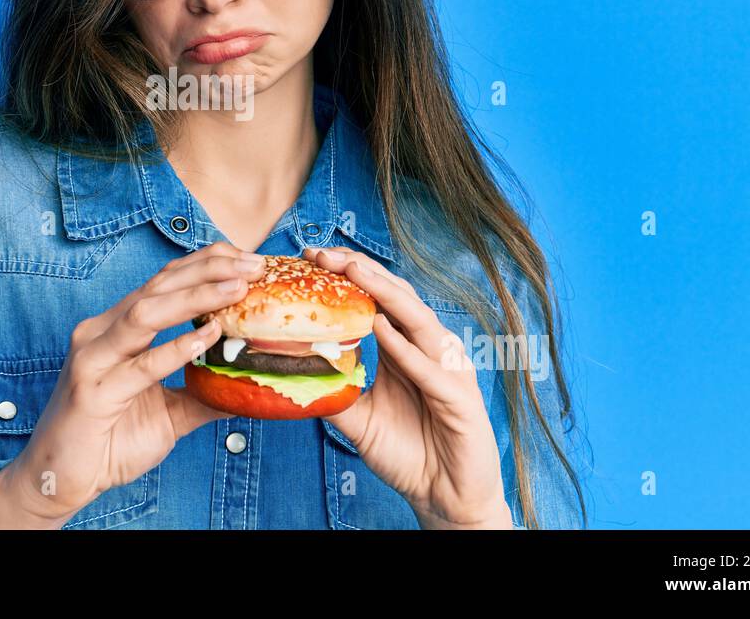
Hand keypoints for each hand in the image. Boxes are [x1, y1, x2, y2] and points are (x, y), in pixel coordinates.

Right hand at [0, 242, 265, 526]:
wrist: (58, 481)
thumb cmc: (108, 442)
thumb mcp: (169, 414)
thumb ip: (204, 395)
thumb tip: (250, 387)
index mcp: (116, 328)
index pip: (163, 281)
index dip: (205, 264)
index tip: (248, 260)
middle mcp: (101, 333)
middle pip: (158, 286)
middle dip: (208, 270)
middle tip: (253, 267)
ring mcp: (93, 358)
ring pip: (146, 312)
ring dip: (195, 296)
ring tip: (237, 290)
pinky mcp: (92, 391)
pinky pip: (140, 364)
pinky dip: (176, 348)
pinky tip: (208, 337)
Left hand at [303, 247, 512, 529]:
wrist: (446, 497)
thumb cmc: (409, 453)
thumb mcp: (359, 418)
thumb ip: (332, 391)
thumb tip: (289, 372)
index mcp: (407, 348)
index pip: (378, 298)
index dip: (348, 275)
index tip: (310, 257)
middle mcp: (429, 350)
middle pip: (396, 297)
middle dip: (360, 270)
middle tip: (323, 253)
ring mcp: (448, 370)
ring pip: (416, 320)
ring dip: (384, 293)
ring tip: (352, 271)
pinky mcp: (460, 399)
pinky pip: (430, 368)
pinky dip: (406, 347)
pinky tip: (382, 328)